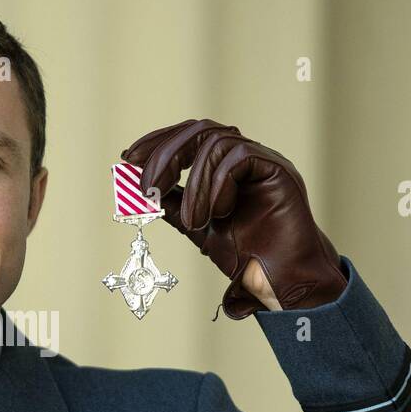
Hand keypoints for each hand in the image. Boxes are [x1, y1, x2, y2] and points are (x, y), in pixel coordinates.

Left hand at [121, 119, 346, 319]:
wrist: (283, 282)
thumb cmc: (247, 257)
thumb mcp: (198, 227)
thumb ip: (174, 206)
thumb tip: (141, 190)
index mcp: (225, 165)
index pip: (188, 136)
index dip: (156, 142)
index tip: (128, 159)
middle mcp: (244, 157)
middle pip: (198, 129)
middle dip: (165, 154)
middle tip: (147, 187)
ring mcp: (263, 160)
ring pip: (216, 142)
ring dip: (195, 184)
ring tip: (194, 221)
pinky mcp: (278, 170)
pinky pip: (239, 156)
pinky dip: (218, 185)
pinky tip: (218, 214)